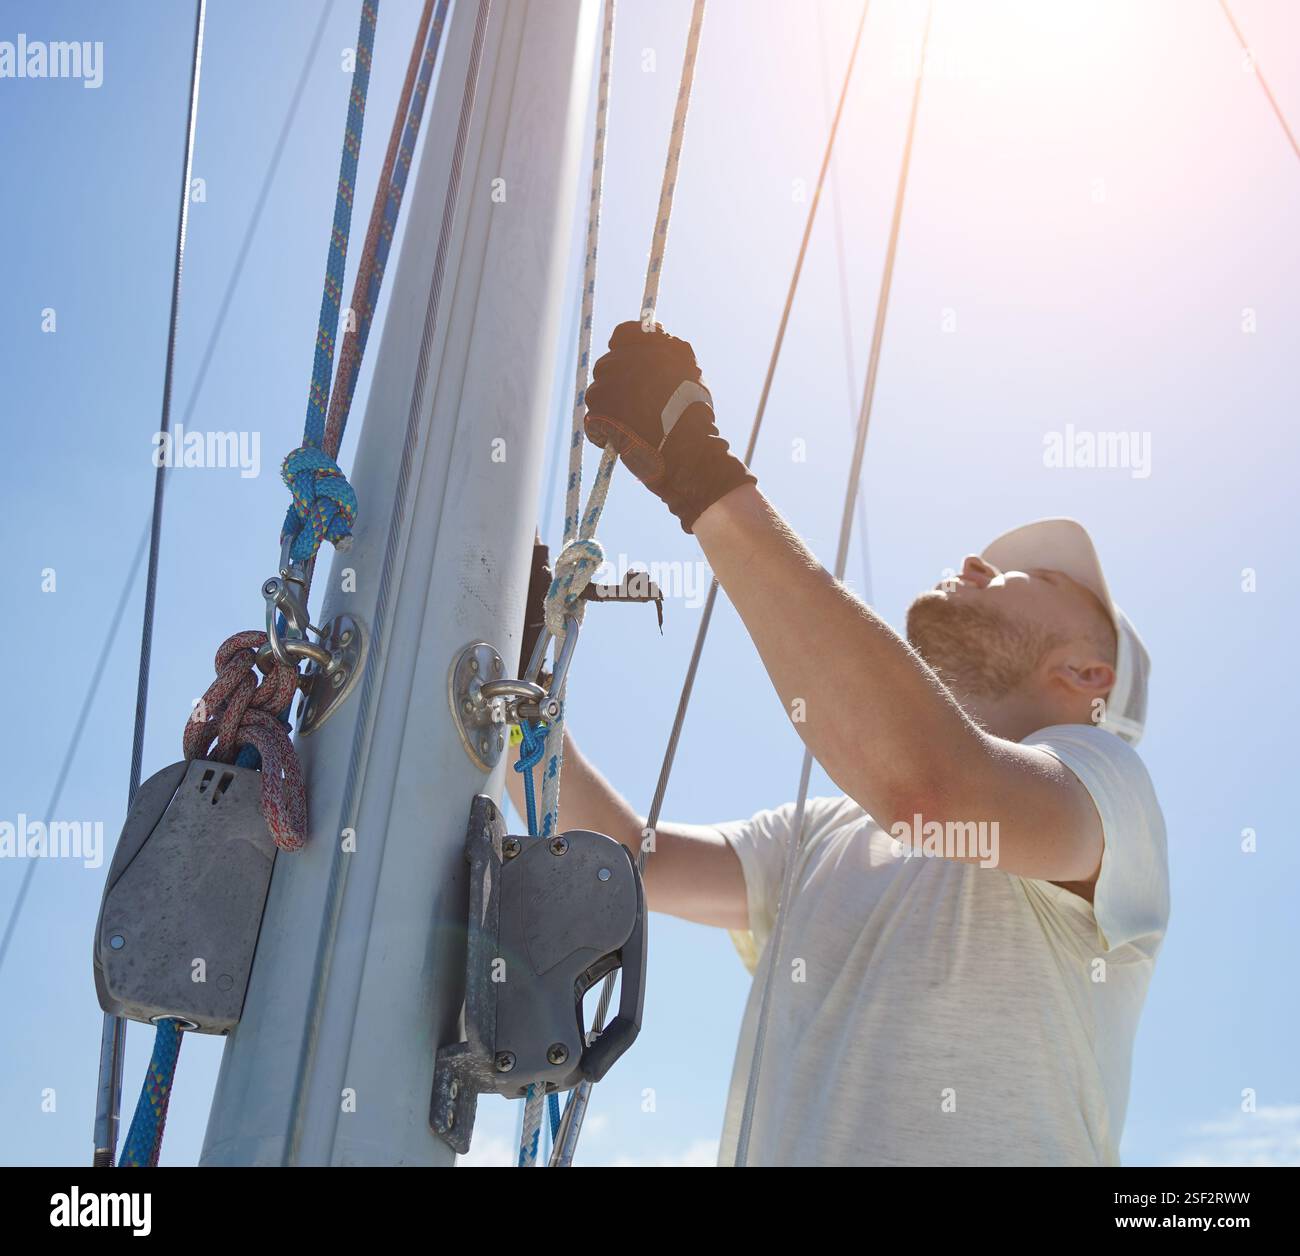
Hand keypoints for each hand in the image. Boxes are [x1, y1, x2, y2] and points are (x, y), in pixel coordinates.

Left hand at [584, 321, 754, 531]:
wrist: (688, 453)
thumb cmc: (694, 418)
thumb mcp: (690, 373)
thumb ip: (670, 349)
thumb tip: (655, 329)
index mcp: (652, 346)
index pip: (623, 333)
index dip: (621, 348)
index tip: (626, 365)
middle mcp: (629, 358)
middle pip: (606, 366)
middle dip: (615, 387)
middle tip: (636, 410)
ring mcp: (612, 383)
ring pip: (597, 393)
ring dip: (608, 410)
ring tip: (632, 427)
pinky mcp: (600, 409)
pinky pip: (591, 419)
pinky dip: (602, 433)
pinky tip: (622, 440)